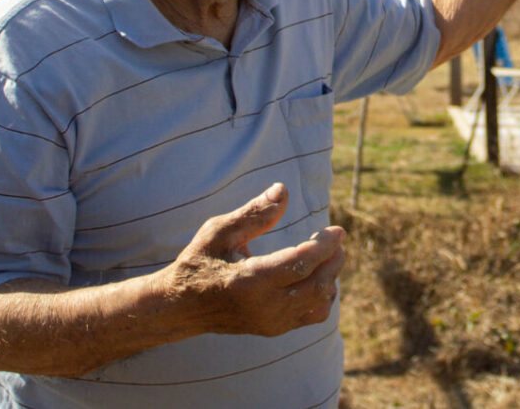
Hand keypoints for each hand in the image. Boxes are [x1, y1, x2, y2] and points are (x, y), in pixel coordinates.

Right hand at [160, 182, 345, 336]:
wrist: (181, 307)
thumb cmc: (200, 261)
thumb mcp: (219, 231)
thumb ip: (254, 213)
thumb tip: (283, 190)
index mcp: (250, 281)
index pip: (301, 264)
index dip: (325, 246)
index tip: (338, 230)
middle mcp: (264, 307)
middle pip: (318, 284)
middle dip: (333, 259)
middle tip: (336, 239)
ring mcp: (271, 322)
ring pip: (320, 302)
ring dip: (331, 276)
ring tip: (328, 254)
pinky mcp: (274, 329)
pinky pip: (313, 316)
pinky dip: (324, 295)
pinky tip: (317, 276)